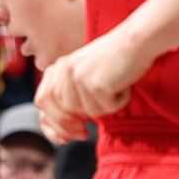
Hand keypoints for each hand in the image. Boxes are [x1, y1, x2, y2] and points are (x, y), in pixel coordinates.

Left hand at [34, 26, 144, 142]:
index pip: (42, 101)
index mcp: (57, 68)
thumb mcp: (84, 78)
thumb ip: (68, 99)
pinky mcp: (95, 83)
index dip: (51, 123)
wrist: (137, 41)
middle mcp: (63, 70)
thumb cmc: (115, 62)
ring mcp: (78, 77)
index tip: (63, 137)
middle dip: (71, 127)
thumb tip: (59, 136)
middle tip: (85, 133)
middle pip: (61, 112)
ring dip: (104, 107)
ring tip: (114, 88)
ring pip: (87, 112)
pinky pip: (106, 108)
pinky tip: (123, 85)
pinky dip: (119, 102)